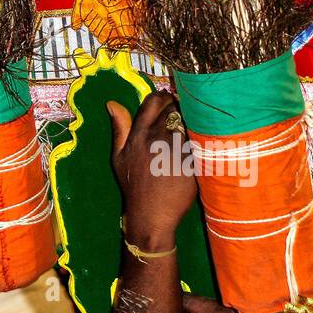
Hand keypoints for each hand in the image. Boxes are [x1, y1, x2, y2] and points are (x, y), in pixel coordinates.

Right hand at [107, 91, 197, 247]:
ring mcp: (176, 148)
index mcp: (138, 135)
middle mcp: (157, 138)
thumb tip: (112, 102)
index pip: (152, 102)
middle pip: (173, 108)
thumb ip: (119, 128)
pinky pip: (199, 138)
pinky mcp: (192, 159)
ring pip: (188, 121)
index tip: (168, 103)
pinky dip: (200, 137)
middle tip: (182, 116)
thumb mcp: (118, 157)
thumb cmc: (134, 186)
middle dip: (178, 107)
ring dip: (191, 121)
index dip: (162, 98)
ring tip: (191, 129)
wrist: (151, 214)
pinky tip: (200, 143)